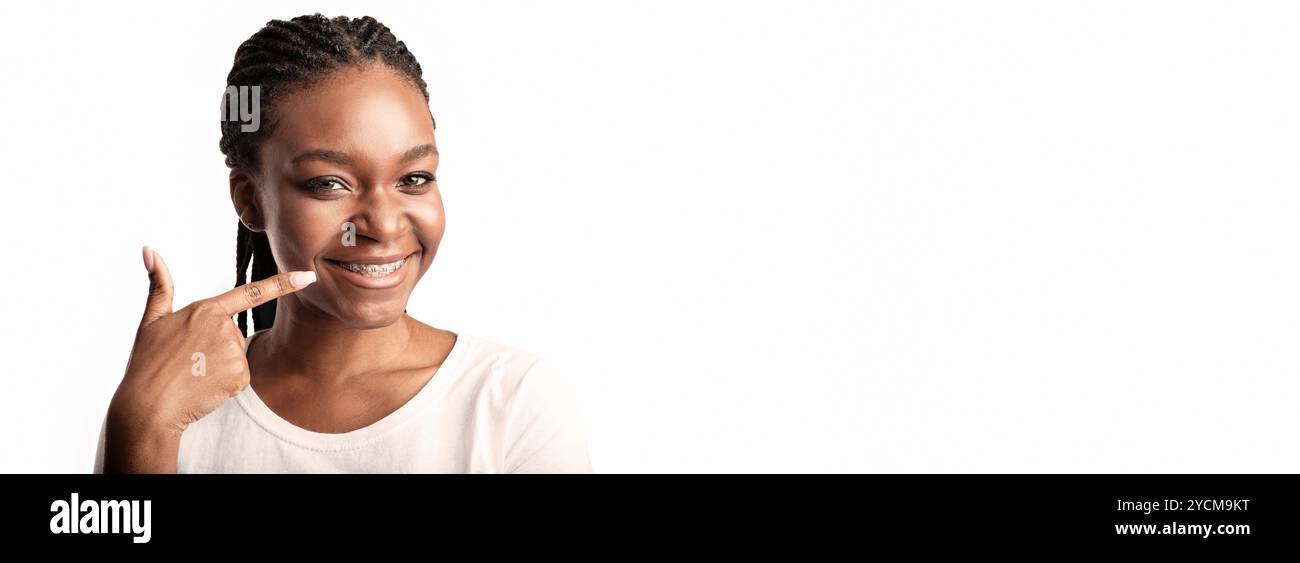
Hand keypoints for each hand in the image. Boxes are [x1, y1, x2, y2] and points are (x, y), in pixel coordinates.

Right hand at [102, 246, 315, 471]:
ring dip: (220, 364)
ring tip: (194, 373)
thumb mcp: (151, 320)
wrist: (148, 406)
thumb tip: (148, 250)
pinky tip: (205, 386)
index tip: (308, 276)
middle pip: (234, 333)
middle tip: (188, 360)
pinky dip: (226, 382)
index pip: (252, 293)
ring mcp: (235, 352)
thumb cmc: (147, 363)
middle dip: (216, 346)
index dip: (283, 284)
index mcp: (206, 309)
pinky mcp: (241, 376)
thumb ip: (160, 284)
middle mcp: (225, 328)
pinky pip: (240, 375)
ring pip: (237, 355)